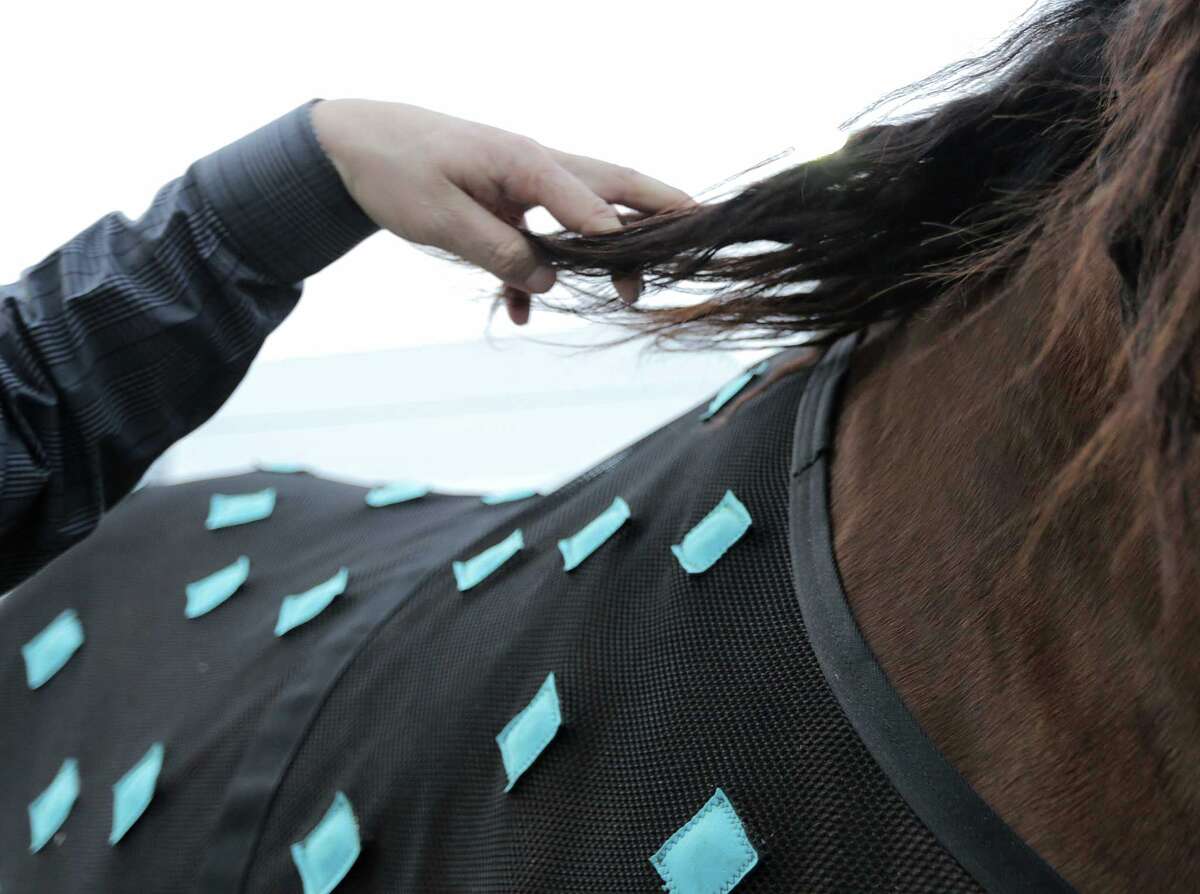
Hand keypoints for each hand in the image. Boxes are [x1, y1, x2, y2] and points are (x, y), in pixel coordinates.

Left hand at [311, 98, 694, 323]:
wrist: (350, 145)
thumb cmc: (394, 171)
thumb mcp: (443, 219)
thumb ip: (501, 253)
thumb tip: (550, 282)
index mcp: (524, 161)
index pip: (590, 200)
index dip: (626, 234)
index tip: (653, 265)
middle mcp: (533, 166)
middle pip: (609, 188)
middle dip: (654, 213)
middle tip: (695, 234)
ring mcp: (519, 182)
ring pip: (580, 212)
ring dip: (605, 248)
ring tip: (628, 291)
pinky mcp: (500, 200)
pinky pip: (536, 234)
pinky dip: (535, 271)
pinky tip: (519, 309)